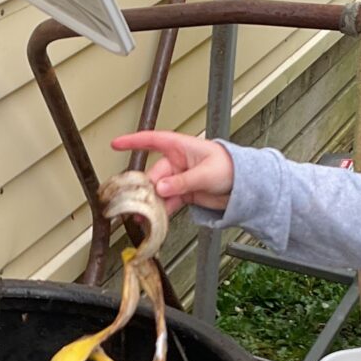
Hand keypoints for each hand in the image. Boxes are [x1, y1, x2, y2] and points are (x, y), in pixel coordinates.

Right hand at [111, 131, 234, 214]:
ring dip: (152, 203)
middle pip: (153, 175)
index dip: (133, 141)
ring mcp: (179, 178)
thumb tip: (161, 188)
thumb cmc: (230, 167)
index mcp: (181, 147)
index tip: (115, 144)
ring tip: (144, 217)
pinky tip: (157, 219)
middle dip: (146, 189)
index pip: (152, 140)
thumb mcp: (206, 173)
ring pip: (159, 190)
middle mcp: (177, 162)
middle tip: (139, 203)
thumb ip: (182, 182)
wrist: (245, 185)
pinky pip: (168, 201)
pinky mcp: (184, 193)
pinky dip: (162, 211)